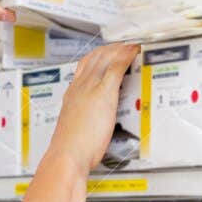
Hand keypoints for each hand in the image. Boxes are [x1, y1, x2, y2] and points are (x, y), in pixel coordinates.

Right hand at [52, 44, 140, 173]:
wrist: (66, 156)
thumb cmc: (70, 149)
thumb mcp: (74, 129)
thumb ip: (83, 121)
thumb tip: (89, 125)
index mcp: (71, 95)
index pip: (84, 67)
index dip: (98, 57)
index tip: (109, 55)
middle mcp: (79, 87)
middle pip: (95, 57)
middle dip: (111, 48)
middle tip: (126, 46)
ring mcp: (90, 88)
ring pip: (105, 57)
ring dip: (120, 48)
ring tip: (133, 47)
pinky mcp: (103, 93)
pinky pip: (116, 67)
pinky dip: (127, 55)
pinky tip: (136, 52)